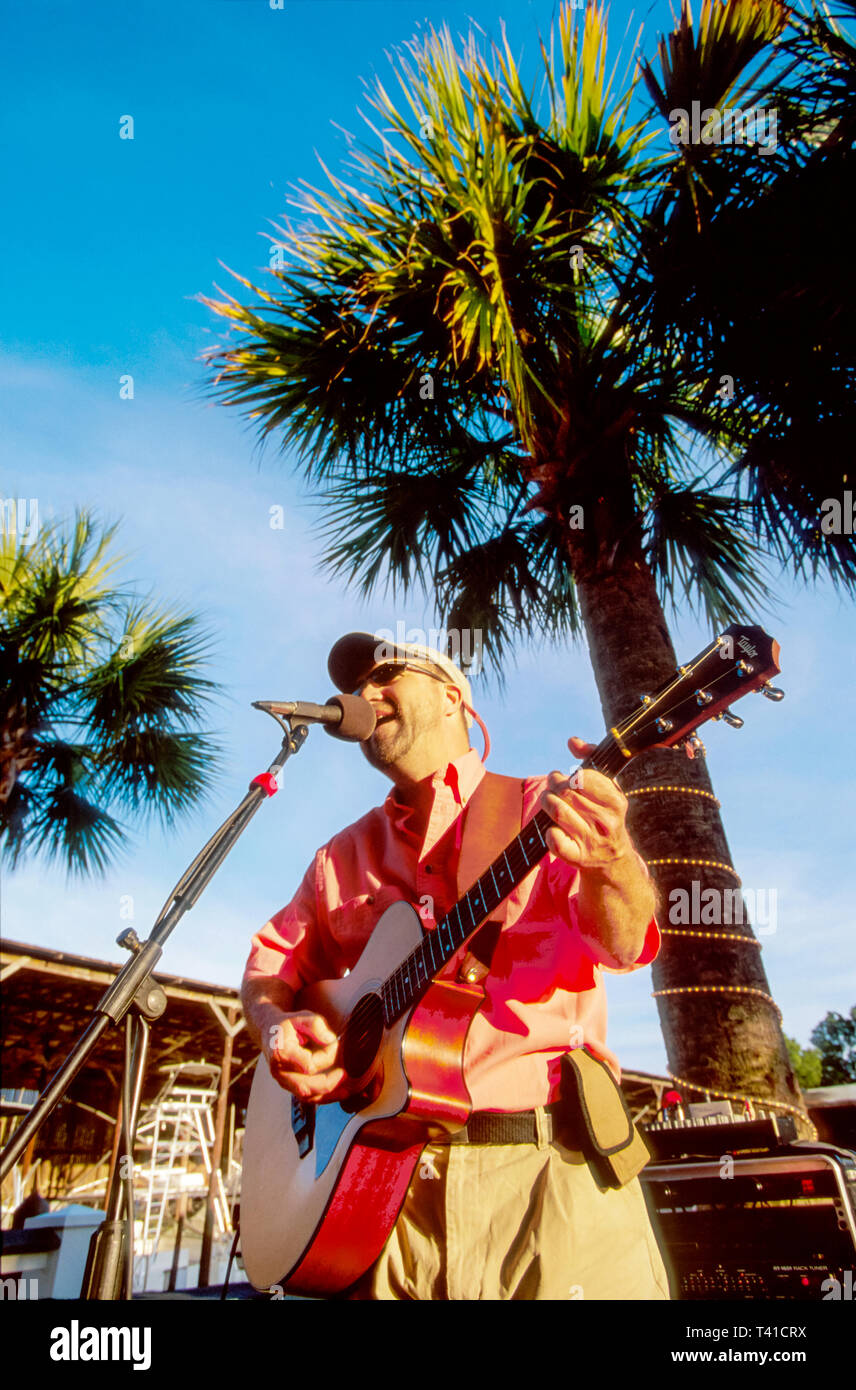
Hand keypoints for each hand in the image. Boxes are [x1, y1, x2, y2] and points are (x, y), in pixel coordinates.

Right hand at [264, 1009, 347, 1102]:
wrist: (270, 1032)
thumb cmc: (288, 1025)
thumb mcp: (302, 1016)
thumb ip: (317, 1025)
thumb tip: (330, 1040)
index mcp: (281, 1052)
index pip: (308, 1065)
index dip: (325, 1057)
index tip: (334, 1044)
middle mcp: (280, 1071)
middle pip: (307, 1086)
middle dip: (329, 1082)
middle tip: (344, 1073)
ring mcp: (284, 1081)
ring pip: (307, 1096)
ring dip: (329, 1094)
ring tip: (347, 1089)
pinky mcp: (290, 1086)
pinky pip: (308, 1098)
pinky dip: (325, 1097)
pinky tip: (340, 1093)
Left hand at [538, 736, 633, 872]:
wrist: (612, 859)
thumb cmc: (605, 813)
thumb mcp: (608, 787)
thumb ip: (592, 758)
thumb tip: (573, 741)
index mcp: (616, 801)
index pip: (584, 778)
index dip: (567, 775)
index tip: (564, 776)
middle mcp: (606, 821)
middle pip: (567, 792)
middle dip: (553, 785)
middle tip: (552, 785)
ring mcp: (591, 840)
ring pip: (558, 811)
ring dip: (547, 802)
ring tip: (548, 800)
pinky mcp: (577, 857)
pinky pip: (554, 840)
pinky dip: (548, 832)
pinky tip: (552, 827)